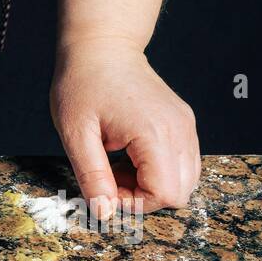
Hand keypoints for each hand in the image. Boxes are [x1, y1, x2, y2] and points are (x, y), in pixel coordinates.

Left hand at [50, 37, 199, 220]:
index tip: (105, 189)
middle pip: (181, 192)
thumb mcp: (76, 135)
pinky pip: (181, 163)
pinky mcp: (182, 123)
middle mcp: (179, 129)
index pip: (165, 193)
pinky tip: (128, 158)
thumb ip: (92, 176)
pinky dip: (157, 171)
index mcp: (155, 132)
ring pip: (185, 180)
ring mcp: (185, 125)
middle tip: (109, 180)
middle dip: (143, 198)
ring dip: (150, 186)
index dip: (134, 204)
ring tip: (117, 167)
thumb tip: (105, 213)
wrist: (102, 47)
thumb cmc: (83, 85)